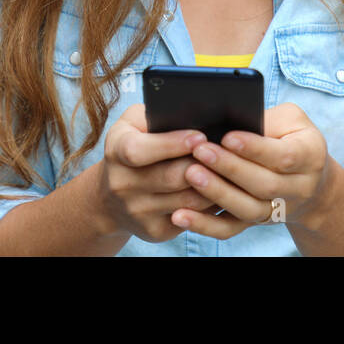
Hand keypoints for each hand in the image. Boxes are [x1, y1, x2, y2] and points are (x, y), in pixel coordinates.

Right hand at [96, 104, 223, 243]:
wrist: (111, 198)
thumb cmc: (133, 146)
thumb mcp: (133, 124)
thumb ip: (155, 115)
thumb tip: (190, 113)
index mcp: (116, 151)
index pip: (139, 151)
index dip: (170, 144)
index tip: (200, 136)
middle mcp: (122, 185)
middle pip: (171, 178)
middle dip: (202, 164)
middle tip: (227, 152)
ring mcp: (138, 211)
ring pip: (187, 199)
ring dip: (213, 185)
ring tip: (231, 169)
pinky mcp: (154, 231)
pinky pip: (192, 216)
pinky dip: (210, 204)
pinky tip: (221, 189)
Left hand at [170, 102, 335, 239]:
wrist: (310, 180)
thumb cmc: (292, 137)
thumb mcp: (291, 119)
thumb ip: (266, 119)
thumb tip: (228, 119)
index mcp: (311, 155)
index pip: (285, 156)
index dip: (255, 149)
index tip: (228, 137)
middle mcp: (299, 187)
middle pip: (264, 185)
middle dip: (230, 168)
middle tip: (200, 151)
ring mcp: (277, 209)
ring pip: (247, 209)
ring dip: (217, 194)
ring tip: (190, 175)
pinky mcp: (255, 221)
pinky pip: (231, 229)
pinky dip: (205, 225)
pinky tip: (180, 215)